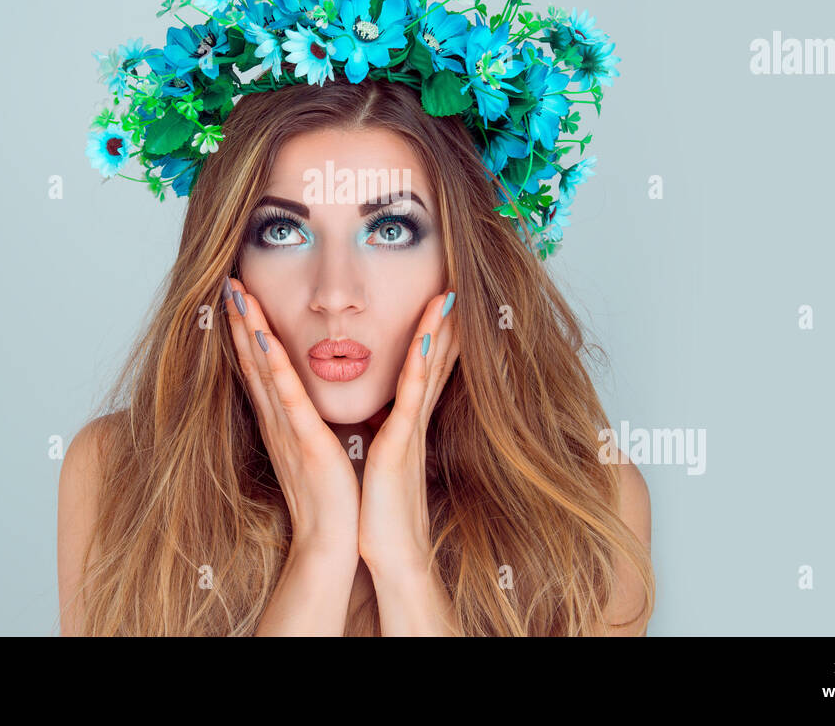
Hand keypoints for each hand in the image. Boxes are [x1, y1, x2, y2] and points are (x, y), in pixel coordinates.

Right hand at [224, 276, 359, 562]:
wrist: (331, 541)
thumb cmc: (328, 497)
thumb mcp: (315, 446)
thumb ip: (309, 420)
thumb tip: (310, 397)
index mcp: (282, 420)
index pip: (260, 366)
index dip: (248, 330)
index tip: (240, 295)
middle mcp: (276, 420)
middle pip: (252, 360)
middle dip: (241, 319)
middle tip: (229, 282)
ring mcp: (287, 429)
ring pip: (263, 370)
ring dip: (251, 330)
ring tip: (239, 295)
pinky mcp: (305, 441)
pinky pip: (288, 398)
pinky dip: (274, 367)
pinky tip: (265, 339)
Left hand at [358, 290, 458, 581]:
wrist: (390, 556)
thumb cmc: (381, 510)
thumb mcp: (381, 458)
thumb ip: (384, 430)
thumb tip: (378, 412)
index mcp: (406, 422)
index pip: (424, 365)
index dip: (435, 329)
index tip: (441, 295)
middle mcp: (414, 421)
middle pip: (435, 358)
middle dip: (445, 319)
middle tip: (456, 279)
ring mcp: (410, 432)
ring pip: (428, 371)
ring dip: (437, 332)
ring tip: (447, 296)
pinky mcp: (399, 448)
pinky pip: (411, 401)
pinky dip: (420, 370)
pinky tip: (425, 342)